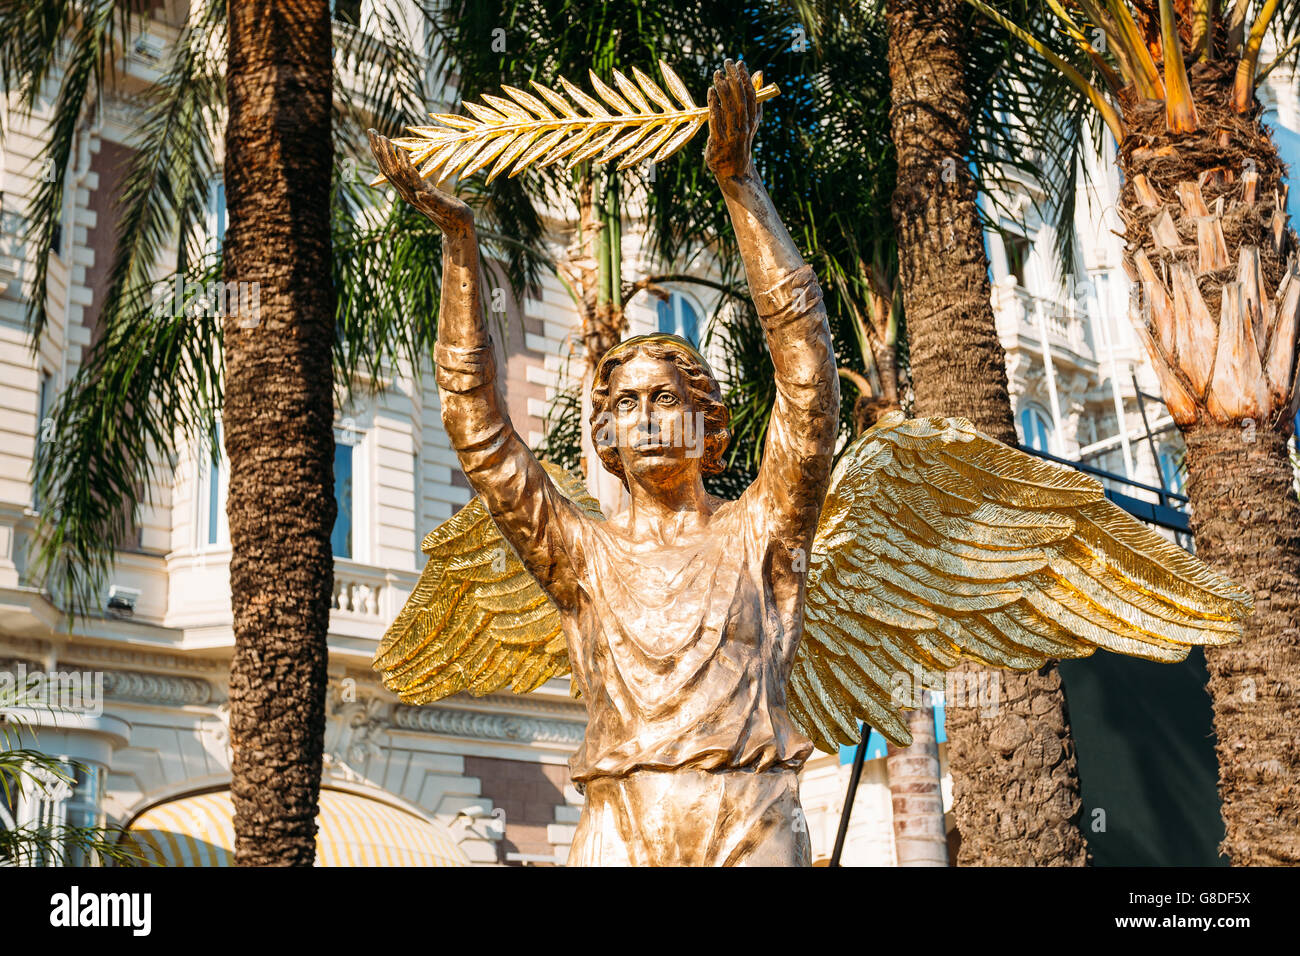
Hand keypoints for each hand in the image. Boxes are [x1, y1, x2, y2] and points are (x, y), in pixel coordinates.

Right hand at [368, 129, 473, 235]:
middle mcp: (406, 194)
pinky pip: (412, 178)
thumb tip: (412, 169)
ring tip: (383, 138)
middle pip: (387, 169)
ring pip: (395, 173)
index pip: (387, 170)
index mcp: (406, 191)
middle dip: (378, 149)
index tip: (373, 135)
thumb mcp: (429, 192)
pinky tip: (401, 151)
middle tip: (371, 131)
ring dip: (388, 154)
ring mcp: (415, 195)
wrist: (459, 225)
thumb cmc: (448, 208)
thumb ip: (418, 182)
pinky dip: (405, 164)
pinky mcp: (427, 196)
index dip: (378, 153)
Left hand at [704, 59, 760, 180]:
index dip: (746, 78)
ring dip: (723, 89)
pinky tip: (710, 91)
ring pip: (729, 108)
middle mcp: (744, 127)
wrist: (734, 172)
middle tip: (727, 62)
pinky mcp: (719, 142)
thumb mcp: (750, 121)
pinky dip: (714, 105)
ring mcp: (732, 135)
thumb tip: (759, 72)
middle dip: (734, 78)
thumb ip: (754, 98)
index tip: (740, 63)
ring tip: (716, 73)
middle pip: (740, 99)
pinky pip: (716, 121)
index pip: (752, 95)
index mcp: (753, 120)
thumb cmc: (740, 142)